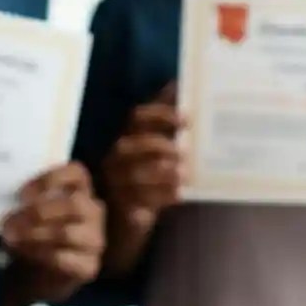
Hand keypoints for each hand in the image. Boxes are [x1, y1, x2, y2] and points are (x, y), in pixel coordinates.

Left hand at [0, 162, 105, 298]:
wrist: (37, 275)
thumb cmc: (33, 233)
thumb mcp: (29, 211)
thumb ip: (24, 201)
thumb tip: (4, 198)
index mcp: (81, 190)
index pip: (77, 173)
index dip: (50, 179)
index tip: (21, 195)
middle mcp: (93, 212)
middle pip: (74, 204)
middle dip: (38, 212)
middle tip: (9, 221)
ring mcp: (95, 240)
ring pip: (67, 233)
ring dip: (33, 234)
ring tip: (10, 237)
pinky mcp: (89, 266)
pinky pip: (62, 258)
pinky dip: (37, 254)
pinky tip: (22, 253)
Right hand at [103, 84, 187, 233]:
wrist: (126, 222)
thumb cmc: (147, 177)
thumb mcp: (157, 148)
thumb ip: (164, 118)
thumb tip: (177, 83)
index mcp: (127, 138)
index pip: (137, 117)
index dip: (161, 115)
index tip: (188, 119)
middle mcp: (117, 159)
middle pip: (131, 145)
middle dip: (159, 145)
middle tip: (185, 151)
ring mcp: (116, 185)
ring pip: (135, 175)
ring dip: (163, 173)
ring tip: (186, 174)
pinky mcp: (123, 210)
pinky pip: (140, 202)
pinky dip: (162, 196)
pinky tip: (181, 195)